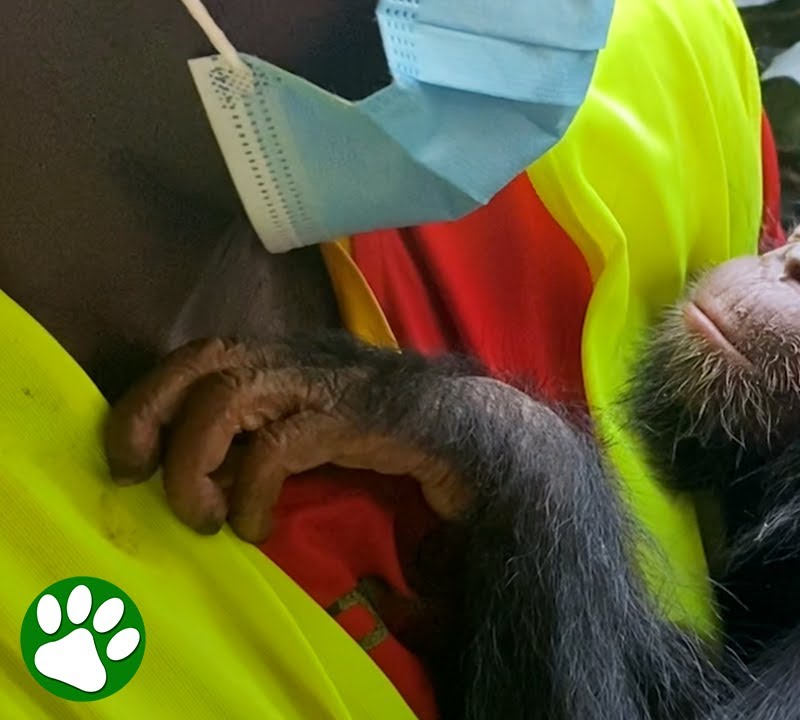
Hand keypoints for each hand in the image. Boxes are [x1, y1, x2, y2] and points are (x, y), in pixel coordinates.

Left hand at [104, 335, 472, 541]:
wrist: (500, 446)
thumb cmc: (417, 447)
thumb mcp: (328, 440)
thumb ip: (277, 443)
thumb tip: (216, 482)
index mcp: (299, 360)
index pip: (207, 352)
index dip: (155, 394)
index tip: (132, 456)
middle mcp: (309, 359)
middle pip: (204, 356)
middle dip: (150, 409)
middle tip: (132, 471)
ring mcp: (336, 384)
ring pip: (230, 393)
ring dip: (195, 458)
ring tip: (201, 516)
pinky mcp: (360, 418)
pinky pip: (280, 446)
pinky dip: (252, 491)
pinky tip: (256, 527)